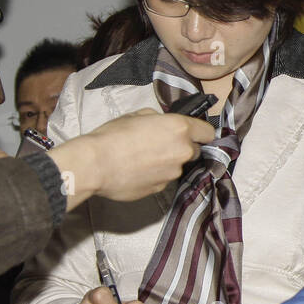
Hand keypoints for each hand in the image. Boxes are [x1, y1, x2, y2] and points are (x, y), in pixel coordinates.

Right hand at [48, 110, 214, 210]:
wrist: (95, 164)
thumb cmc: (113, 135)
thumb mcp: (137, 115)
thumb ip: (158, 120)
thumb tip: (162, 124)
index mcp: (180, 129)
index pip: (208, 132)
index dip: (200, 132)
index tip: (193, 133)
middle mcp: (183, 151)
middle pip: (195, 150)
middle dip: (183, 147)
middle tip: (161, 144)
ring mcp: (173, 173)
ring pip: (178, 166)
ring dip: (167, 162)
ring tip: (143, 158)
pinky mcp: (162, 188)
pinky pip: (164, 179)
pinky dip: (155, 175)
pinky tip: (137, 170)